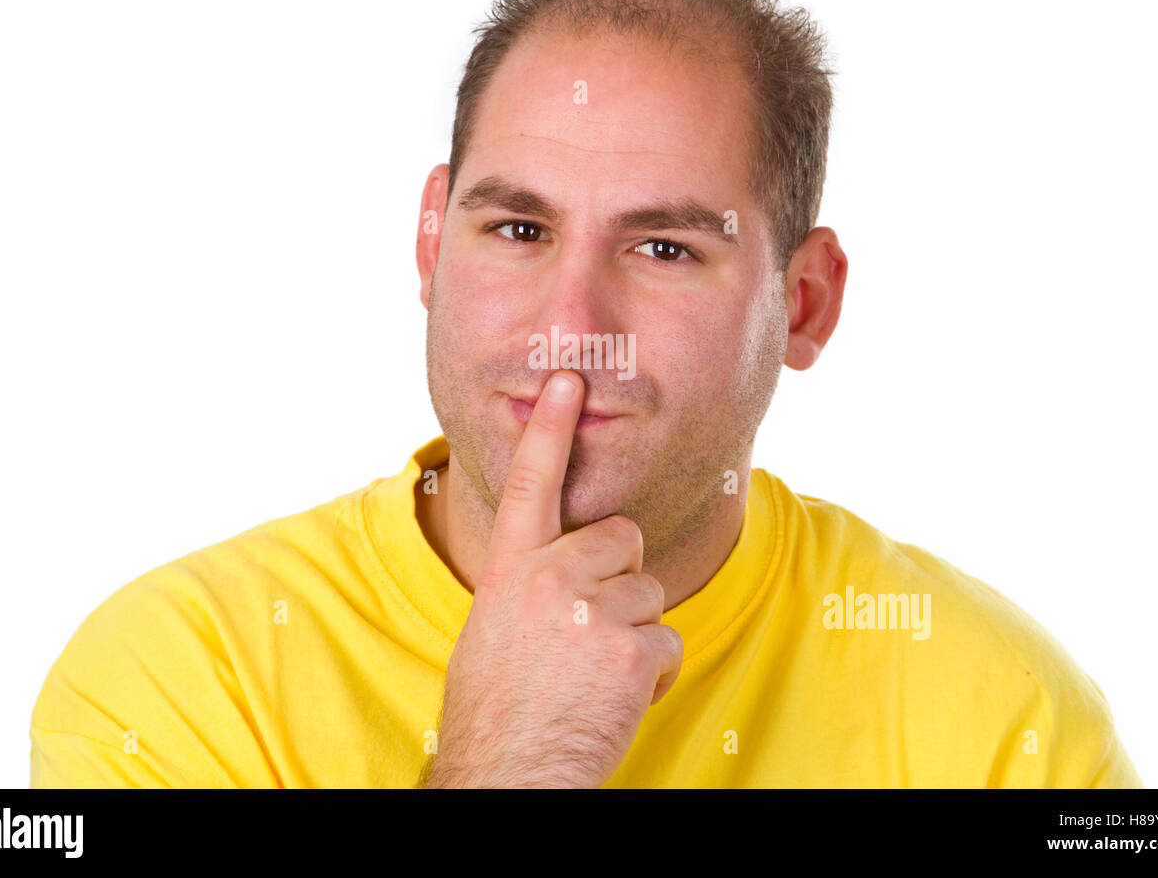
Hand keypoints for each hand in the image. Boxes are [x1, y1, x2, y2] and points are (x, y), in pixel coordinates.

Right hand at [424, 370, 683, 787]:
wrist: (509, 775)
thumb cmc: (495, 713)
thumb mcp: (491, 631)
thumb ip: (527, 586)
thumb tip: (555, 573)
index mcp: (509, 571)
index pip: (531, 483)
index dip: (551, 429)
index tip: (569, 381)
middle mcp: (549, 578)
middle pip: (623, 536)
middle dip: (620, 576)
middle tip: (589, 631)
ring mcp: (592, 610)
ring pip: (649, 592)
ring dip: (634, 633)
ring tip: (593, 675)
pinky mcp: (631, 647)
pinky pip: (666, 640)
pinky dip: (652, 672)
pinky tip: (615, 699)